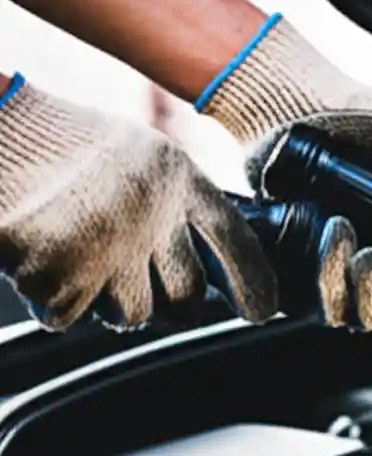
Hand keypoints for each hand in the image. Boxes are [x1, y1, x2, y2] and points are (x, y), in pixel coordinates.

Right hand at [0, 75, 276, 329]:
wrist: (0, 139)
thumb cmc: (67, 145)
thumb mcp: (145, 157)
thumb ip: (179, 201)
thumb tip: (211, 253)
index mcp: (180, 183)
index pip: (237, 242)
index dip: (254, 283)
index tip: (262, 310)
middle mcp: (153, 221)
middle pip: (187, 295)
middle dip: (173, 302)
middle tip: (146, 282)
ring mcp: (109, 255)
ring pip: (135, 314)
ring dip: (112, 301)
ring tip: (87, 261)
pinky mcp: (62, 282)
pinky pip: (71, 317)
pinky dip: (56, 301)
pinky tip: (45, 264)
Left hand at [198, 14, 371, 334]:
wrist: (307, 100)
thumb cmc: (368, 124)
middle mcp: (361, 266)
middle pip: (370, 315)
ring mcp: (319, 261)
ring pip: (331, 305)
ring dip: (337, 277)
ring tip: (342, 228)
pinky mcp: (280, 253)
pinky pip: (290, 285)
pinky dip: (307, 264)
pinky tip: (321, 229)